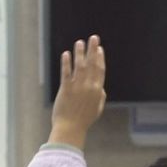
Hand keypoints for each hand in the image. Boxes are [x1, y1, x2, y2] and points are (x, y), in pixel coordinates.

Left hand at [49, 35, 105, 149]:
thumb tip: (101, 88)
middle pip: (92, 64)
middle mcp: (89, 86)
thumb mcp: (97, 110)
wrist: (70, 128)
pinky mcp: (65, 88)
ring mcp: (77, 86)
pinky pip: (66, 72)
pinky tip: (66, 54)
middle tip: (94, 38)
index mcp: (98, 90)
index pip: (100, 70)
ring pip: (79, 65)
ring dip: (80, 53)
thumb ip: (100, 97)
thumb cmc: (84, 121)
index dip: (100, 58)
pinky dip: (66, 62)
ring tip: (79, 42)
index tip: (100, 49)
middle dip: (93, 49)